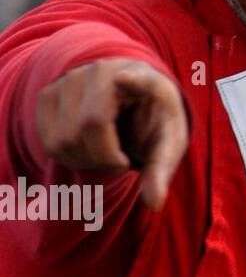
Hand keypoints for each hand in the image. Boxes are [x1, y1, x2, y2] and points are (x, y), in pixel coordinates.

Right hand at [36, 58, 188, 210]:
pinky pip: (48, 140)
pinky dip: (66, 156)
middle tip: (121, 160)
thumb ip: (161, 171)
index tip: (123, 79)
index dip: (132, 80)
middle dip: (105, 157)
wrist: (133, 102)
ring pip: (63, 138)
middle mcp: (105, 71)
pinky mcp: (50, 93)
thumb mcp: (167, 144)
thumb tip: (155, 205)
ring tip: (105, 152)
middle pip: (90, 125)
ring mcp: (72, 79)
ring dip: (84, 160)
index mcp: (146, 79)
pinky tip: (85, 148)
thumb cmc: (153, 123)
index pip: (138, 79)